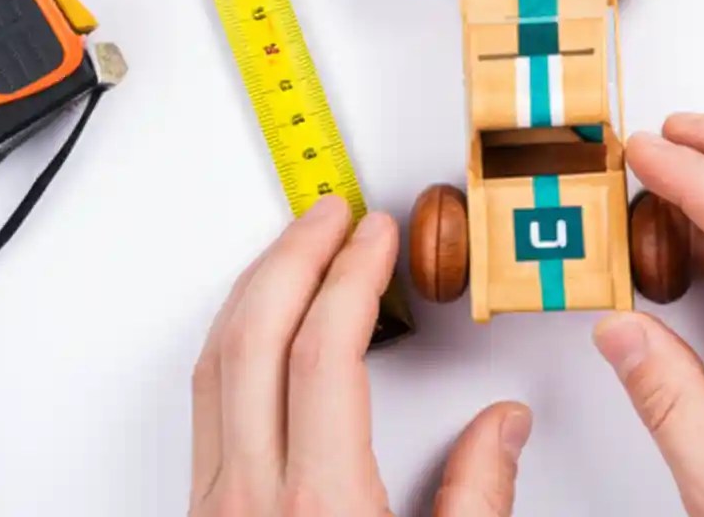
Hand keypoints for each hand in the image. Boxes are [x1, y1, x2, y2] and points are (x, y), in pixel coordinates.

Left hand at [190, 196, 532, 515]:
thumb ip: (477, 495)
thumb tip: (501, 426)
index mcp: (321, 505)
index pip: (323, 354)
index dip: (352, 277)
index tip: (375, 237)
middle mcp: (251, 497)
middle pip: (254, 340)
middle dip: (294, 258)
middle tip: (329, 216)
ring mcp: (215, 503)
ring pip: (216, 364)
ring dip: (256, 289)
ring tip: (295, 249)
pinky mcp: (202, 511)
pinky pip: (205, 397)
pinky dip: (233, 335)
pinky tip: (259, 321)